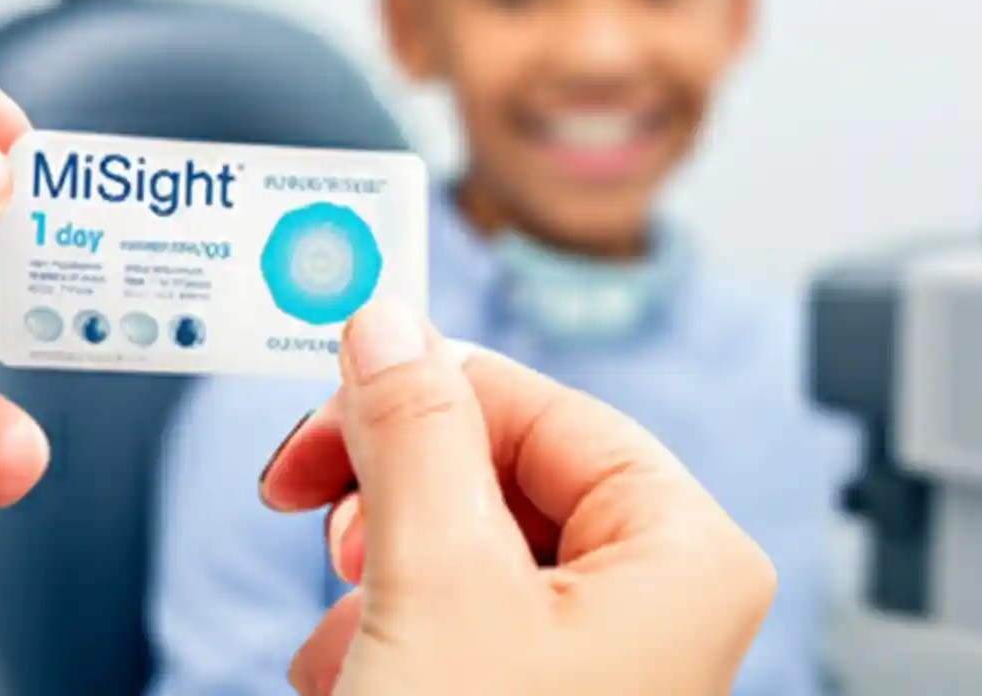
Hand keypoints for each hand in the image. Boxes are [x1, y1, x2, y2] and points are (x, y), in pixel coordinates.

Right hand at [261, 299, 775, 694]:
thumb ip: (413, 431)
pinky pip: (447, 610)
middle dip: (391, 488)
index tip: (334, 380)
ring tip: (346, 634)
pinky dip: (381, 628)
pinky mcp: (525, 690)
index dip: (430, 386)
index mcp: (677, 552)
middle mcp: (648, 598)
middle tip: (304, 488)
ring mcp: (587, 653)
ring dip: (374, 571)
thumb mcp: (433, 582)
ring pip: (459, 540)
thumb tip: (388, 322)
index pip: (543, 407)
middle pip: (497, 469)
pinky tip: (350, 676)